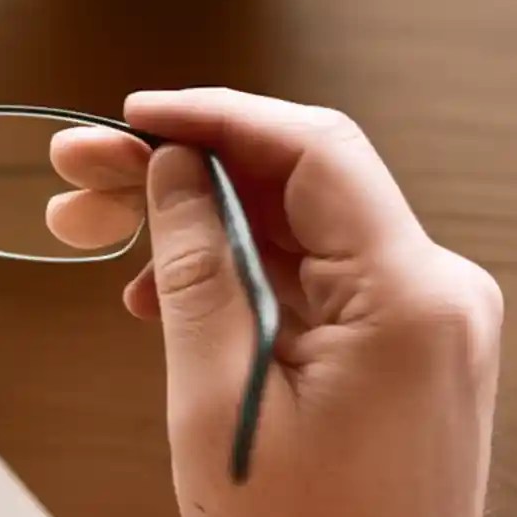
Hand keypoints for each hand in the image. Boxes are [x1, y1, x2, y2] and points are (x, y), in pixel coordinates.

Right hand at [48, 89, 500, 516]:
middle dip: (180, 169)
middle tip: (86, 172)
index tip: (137, 116)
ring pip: (287, 229)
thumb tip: (175, 173)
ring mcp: (417, 322)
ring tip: (97, 230)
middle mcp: (430, 295)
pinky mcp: (393, 348)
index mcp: (409, 299)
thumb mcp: (220, 400)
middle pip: (290, 184)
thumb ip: (196, 269)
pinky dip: (228, 272)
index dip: (213, 116)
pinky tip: (159, 293)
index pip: (311, 149)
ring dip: (190, 221)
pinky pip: (302, 278)